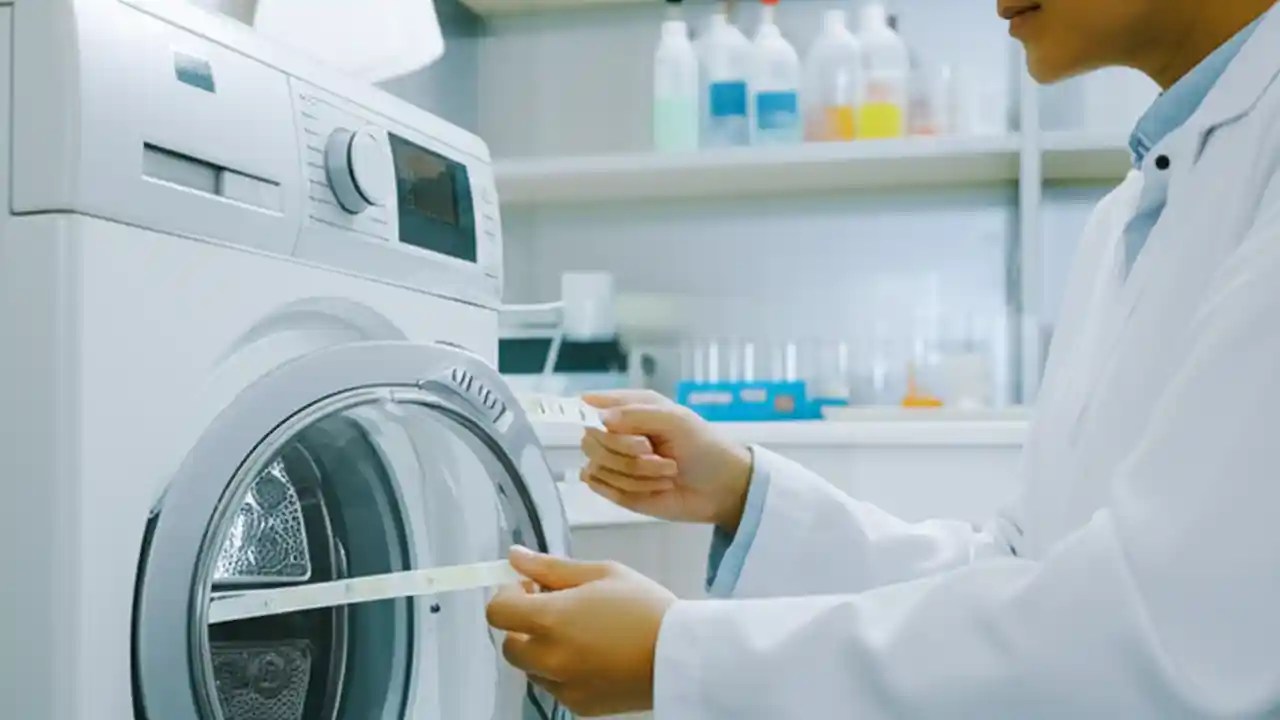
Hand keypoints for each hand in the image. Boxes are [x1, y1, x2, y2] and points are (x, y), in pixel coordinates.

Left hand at [486, 547, 676, 717]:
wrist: (680, 654)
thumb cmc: (643, 605)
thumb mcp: (601, 573)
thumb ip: (551, 567)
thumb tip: (514, 555)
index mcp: (550, 619)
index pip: (497, 611)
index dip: (508, 595)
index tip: (531, 587)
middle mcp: (549, 658)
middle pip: (509, 644)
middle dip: (523, 625)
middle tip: (555, 608)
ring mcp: (562, 686)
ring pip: (531, 667)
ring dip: (541, 649)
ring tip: (580, 633)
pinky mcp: (578, 705)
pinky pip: (554, 685)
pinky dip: (561, 671)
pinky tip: (592, 655)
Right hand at [580, 390, 753, 532]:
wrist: (721, 488)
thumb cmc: (703, 446)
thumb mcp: (675, 419)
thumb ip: (636, 413)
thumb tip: (601, 418)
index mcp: (631, 408)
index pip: (593, 405)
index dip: (598, 416)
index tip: (617, 425)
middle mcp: (617, 433)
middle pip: (590, 439)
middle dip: (623, 449)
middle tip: (652, 451)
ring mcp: (615, 462)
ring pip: (598, 464)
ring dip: (637, 472)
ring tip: (667, 471)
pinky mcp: (616, 489)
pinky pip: (601, 486)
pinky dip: (628, 488)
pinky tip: (653, 487)